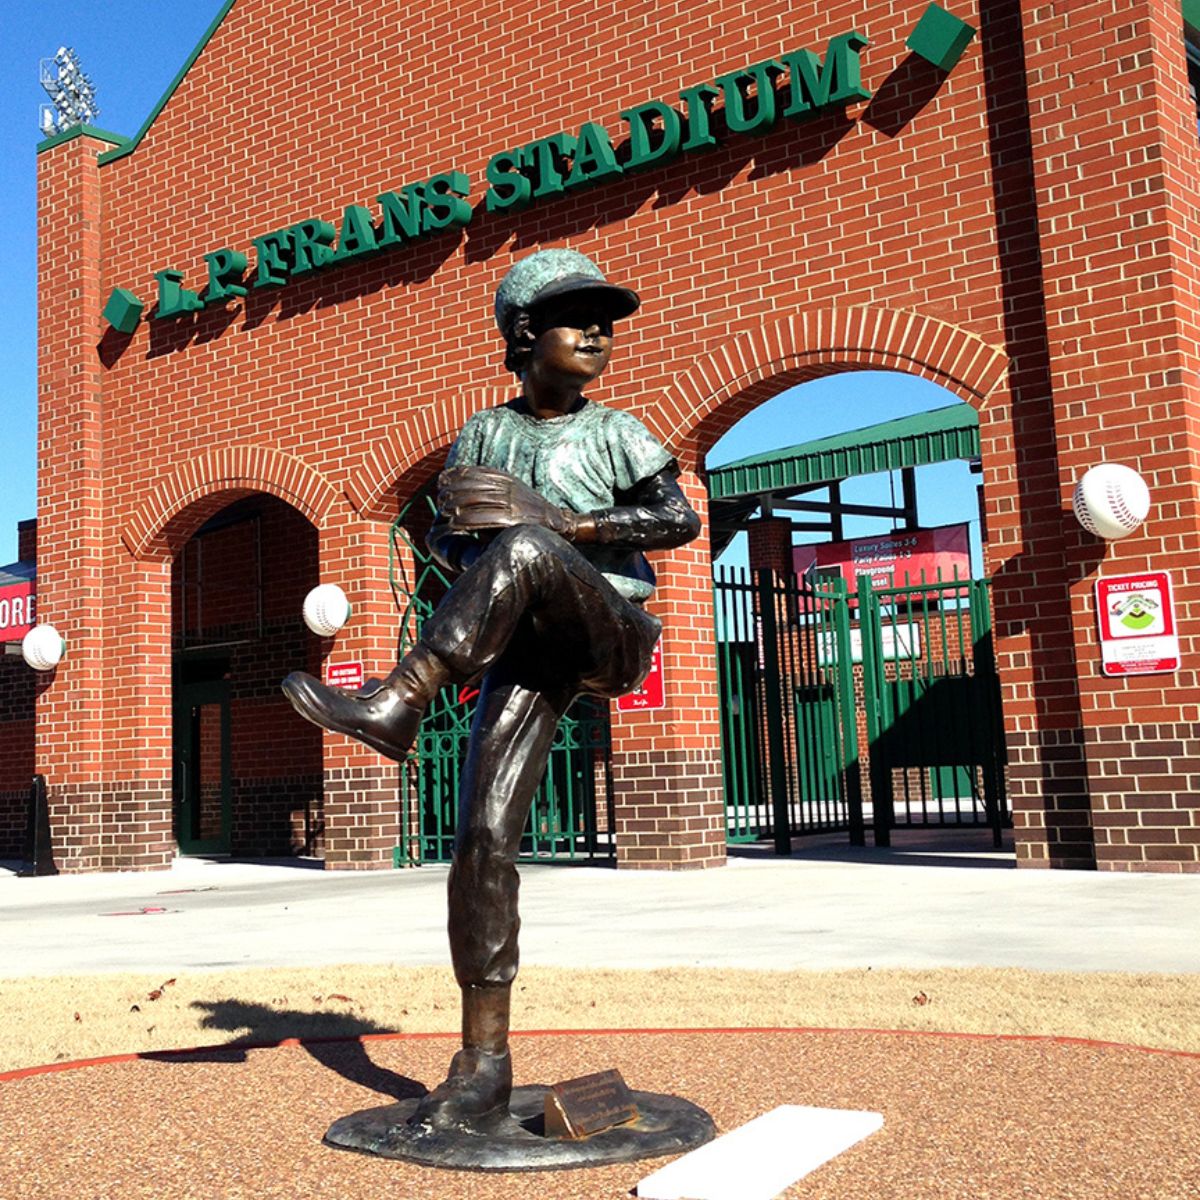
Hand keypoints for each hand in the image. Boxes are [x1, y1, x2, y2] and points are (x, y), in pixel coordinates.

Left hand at [437, 466, 578, 537]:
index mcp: (507, 478)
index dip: (457, 474)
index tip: (443, 477)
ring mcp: (510, 504)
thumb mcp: (515, 488)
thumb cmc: (530, 508)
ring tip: (443, 509)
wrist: (555, 521)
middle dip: (453, 491)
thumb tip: (469, 483)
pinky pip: (483, 519)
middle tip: (440, 496)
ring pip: (475, 502)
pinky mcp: (511, 520)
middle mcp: (508, 489)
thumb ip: (496, 484)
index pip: (476, 472)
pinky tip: (455, 522)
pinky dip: (466, 521)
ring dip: (456, 506)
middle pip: (472, 486)